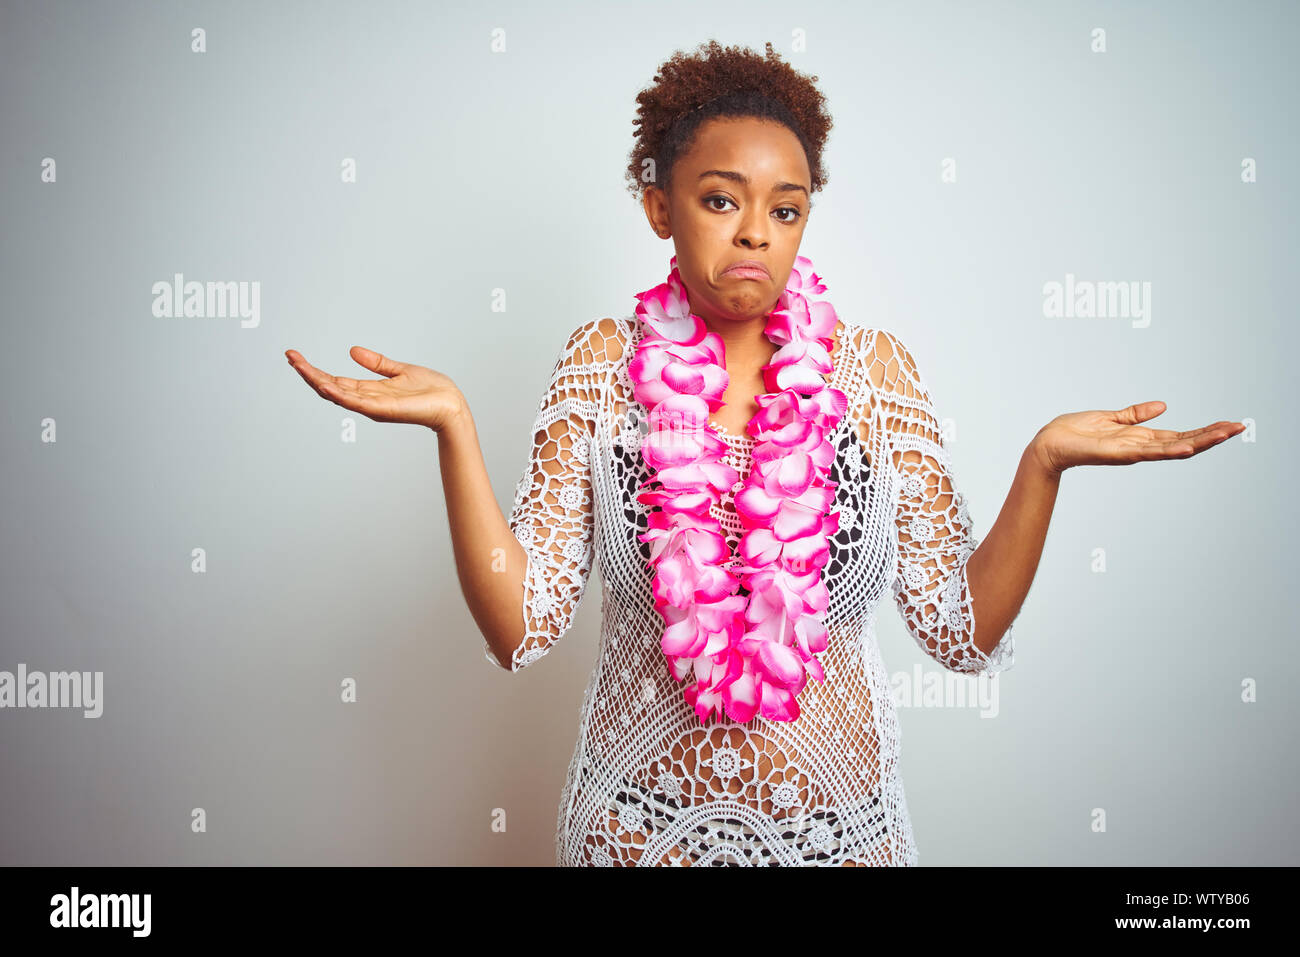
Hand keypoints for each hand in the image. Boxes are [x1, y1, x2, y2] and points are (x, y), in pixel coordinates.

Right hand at [285, 346, 467, 431]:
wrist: (451, 404)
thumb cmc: (431, 391)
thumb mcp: (399, 370)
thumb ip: (376, 363)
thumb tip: (352, 350)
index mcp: (369, 390)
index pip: (334, 380)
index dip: (314, 370)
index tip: (295, 356)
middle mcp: (367, 400)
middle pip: (329, 387)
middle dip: (308, 373)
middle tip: (290, 357)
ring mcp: (373, 406)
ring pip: (338, 395)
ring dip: (317, 381)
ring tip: (299, 367)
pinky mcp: (384, 410)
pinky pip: (357, 403)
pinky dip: (340, 395)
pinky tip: (325, 385)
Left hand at [1030, 401, 1243, 475]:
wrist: (1050, 442)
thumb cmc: (1075, 432)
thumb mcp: (1111, 418)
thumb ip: (1136, 414)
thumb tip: (1162, 406)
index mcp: (1140, 438)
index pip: (1180, 436)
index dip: (1204, 431)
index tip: (1229, 425)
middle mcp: (1140, 448)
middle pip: (1184, 443)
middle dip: (1212, 436)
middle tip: (1240, 427)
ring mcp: (1131, 453)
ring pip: (1173, 449)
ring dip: (1200, 442)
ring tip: (1225, 434)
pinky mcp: (1118, 454)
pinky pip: (1148, 453)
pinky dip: (1168, 452)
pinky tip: (1188, 449)